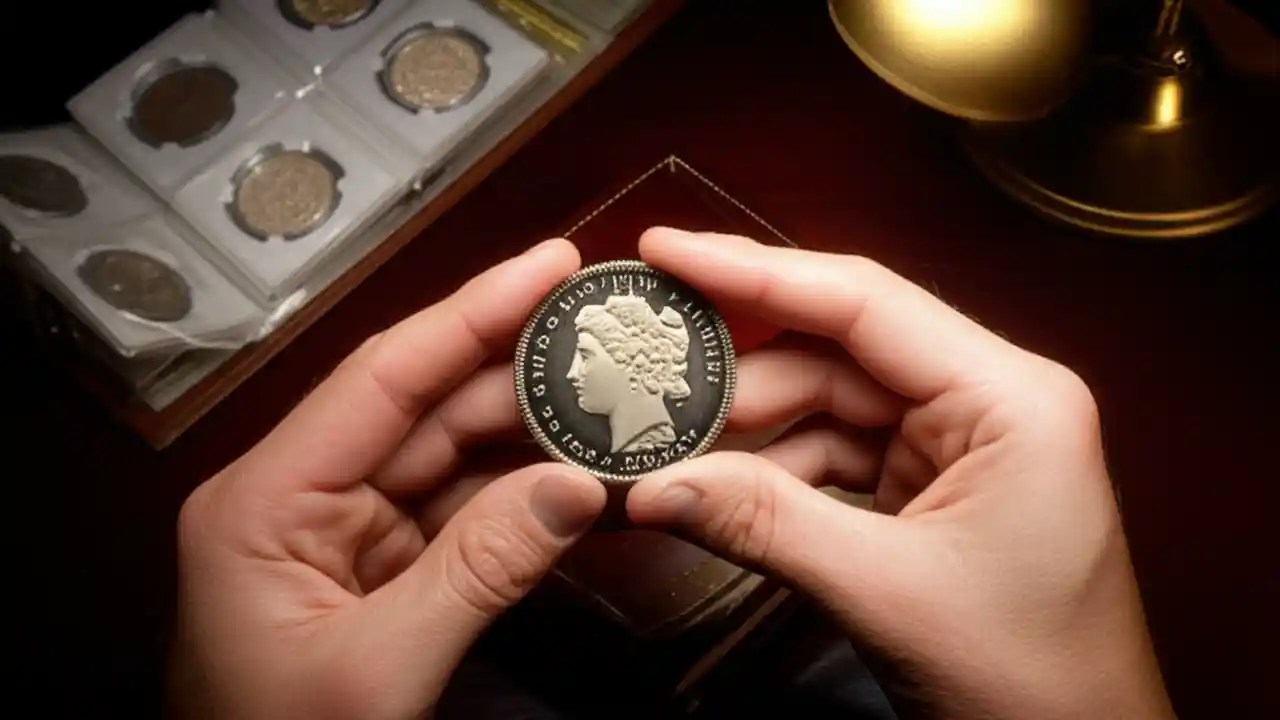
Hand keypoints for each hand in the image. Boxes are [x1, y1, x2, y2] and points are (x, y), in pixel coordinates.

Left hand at [169, 239, 605, 719]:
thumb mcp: (376, 670)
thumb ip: (479, 571)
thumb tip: (574, 484)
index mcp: (263, 501)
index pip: (382, 378)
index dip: (473, 312)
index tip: (549, 262)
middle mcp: (302, 500)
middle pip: (427, 410)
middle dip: (523, 374)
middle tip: (611, 336)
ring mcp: (346, 536)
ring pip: (455, 461)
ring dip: (536, 438)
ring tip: (619, 403)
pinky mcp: (383, 575)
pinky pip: (465, 519)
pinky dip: (526, 504)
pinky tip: (585, 482)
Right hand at [626, 228, 1174, 719]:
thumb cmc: (1033, 680)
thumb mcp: (889, 593)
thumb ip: (766, 525)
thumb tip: (656, 485)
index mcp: (1009, 396)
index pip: (863, 303)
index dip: (754, 271)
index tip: (665, 248)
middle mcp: (987, 400)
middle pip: (837, 350)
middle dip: (738, 369)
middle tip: (641, 365)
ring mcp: (959, 444)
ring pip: (828, 406)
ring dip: (748, 430)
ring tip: (664, 442)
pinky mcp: (932, 488)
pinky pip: (836, 457)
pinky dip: (774, 474)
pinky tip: (715, 489)